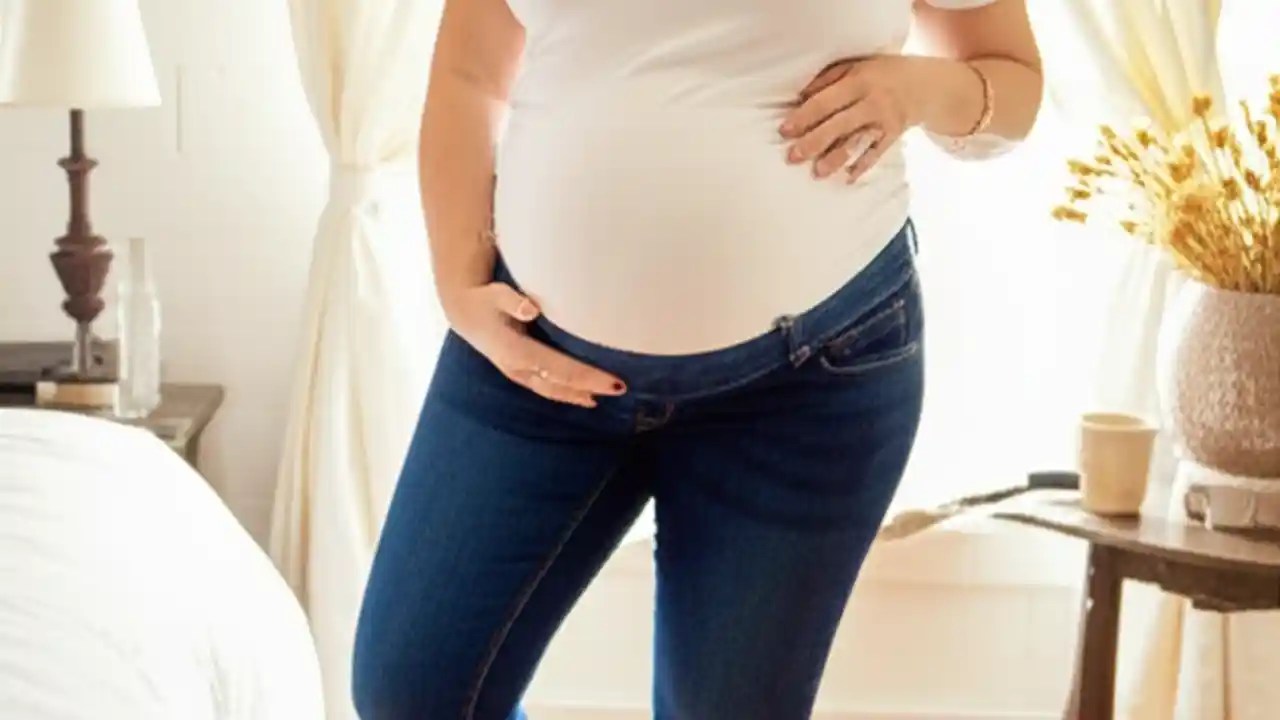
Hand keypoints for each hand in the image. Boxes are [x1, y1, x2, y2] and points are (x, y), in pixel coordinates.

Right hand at [443, 282, 626, 407]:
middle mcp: (518, 368)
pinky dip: (567, 393)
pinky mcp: (519, 373)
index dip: (587, 376)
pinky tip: (584, 397)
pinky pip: (547, 388)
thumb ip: (512, 300)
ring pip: (552, 390)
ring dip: (578, 394)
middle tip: (620, 389)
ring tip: (603, 397)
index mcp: (516, 351)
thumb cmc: (485, 298)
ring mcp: (518, 374)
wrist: (463, 311)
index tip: (613, 380)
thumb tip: (531, 308)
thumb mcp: (495, 294)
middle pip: (560, 383)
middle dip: (590, 387)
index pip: (559, 368)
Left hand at [779, 55, 931, 183]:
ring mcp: (885, 121)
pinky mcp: (894, 136)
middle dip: (815, 141)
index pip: (826, 101)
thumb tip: (800, 97)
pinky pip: (877, 153)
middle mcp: (873, 101)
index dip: (804, 117)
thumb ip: (828, 78)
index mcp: (859, 80)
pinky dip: (863, 166)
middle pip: (840, 124)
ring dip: (837, 158)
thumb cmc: (880, 73)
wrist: (925, 84)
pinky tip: (848, 179)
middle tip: (793, 156)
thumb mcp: (855, 65)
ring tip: (818, 173)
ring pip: (858, 142)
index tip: (785, 130)